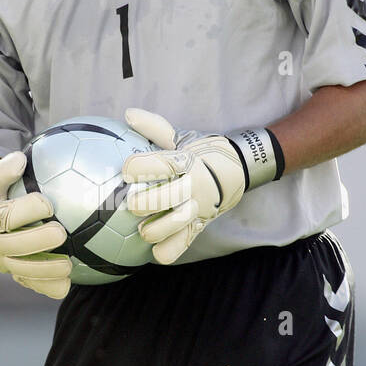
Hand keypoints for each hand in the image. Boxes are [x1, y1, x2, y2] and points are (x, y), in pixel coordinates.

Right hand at [0, 152, 71, 297]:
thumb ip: (4, 170)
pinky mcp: (13, 274)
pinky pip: (29, 284)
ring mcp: (2, 262)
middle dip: (37, 241)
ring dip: (45, 270)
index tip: (47, 204)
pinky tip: (67, 285)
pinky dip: (46, 287)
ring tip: (67, 266)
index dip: (28, 210)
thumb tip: (20, 160)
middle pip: (13, 245)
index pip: (8, 216)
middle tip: (60, 234)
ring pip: (21, 270)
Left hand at [121, 108, 249, 263]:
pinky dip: (170, 250)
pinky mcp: (201, 224)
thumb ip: (154, 127)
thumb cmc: (201, 152)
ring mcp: (199, 207)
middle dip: (147, 203)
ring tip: (143, 231)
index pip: (163, 163)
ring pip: (178, 223)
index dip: (141, 167)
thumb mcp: (181, 136)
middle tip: (130, 205)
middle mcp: (193, 184)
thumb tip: (128, 114)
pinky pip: (185, 242)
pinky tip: (154, 251)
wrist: (240, 168)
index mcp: (186, 161)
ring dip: (158, 230)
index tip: (125, 170)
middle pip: (169, 196)